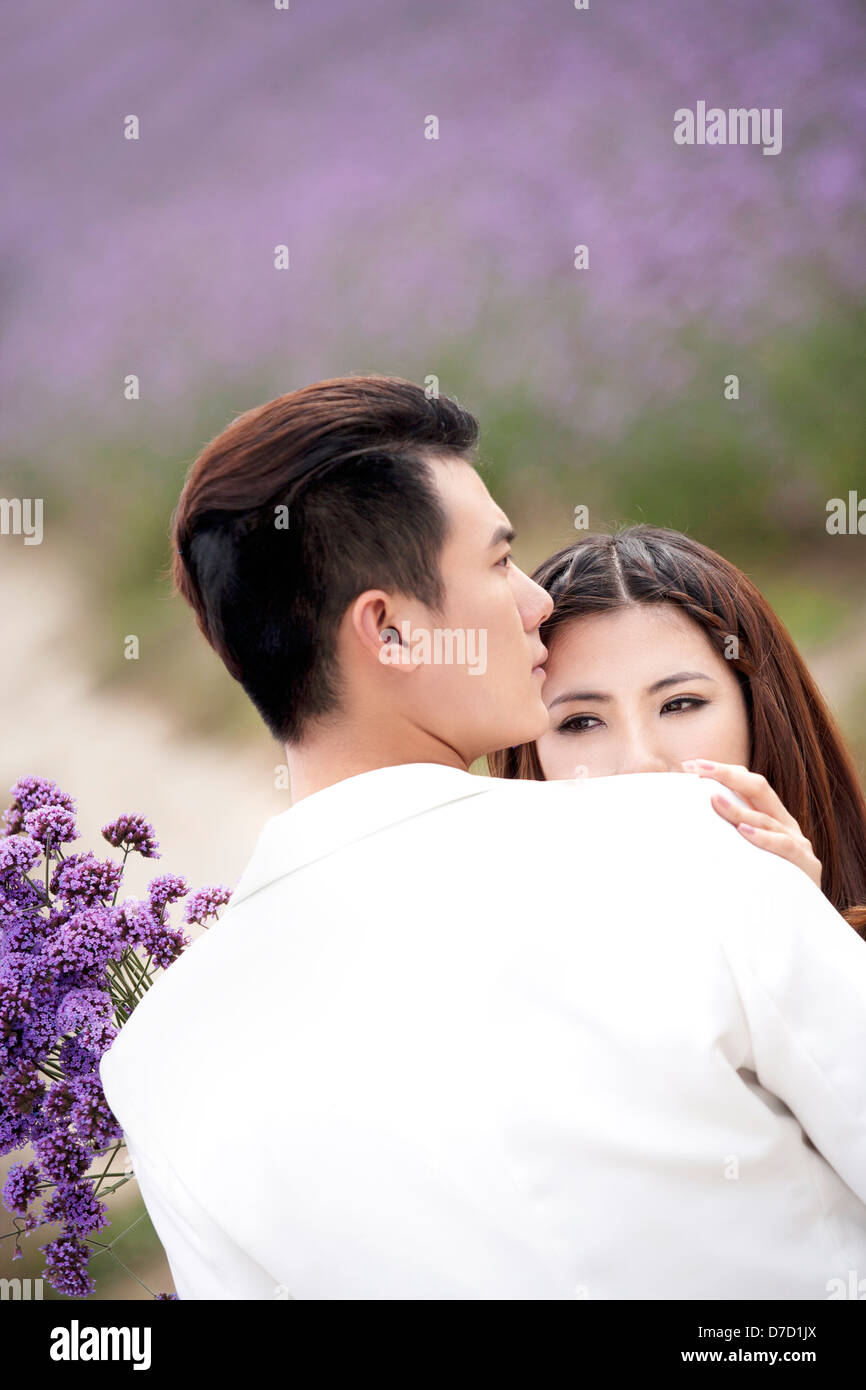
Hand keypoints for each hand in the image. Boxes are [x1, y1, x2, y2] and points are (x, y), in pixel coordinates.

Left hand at [681, 759, 822, 890]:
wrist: (796, 923)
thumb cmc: (762, 889)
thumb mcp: (740, 858)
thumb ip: (720, 840)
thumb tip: (676, 828)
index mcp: (769, 819)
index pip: (747, 784)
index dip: (721, 771)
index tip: (689, 765)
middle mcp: (785, 825)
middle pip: (758, 788)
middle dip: (727, 774)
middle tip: (697, 768)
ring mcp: (798, 843)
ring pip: (766, 818)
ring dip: (737, 809)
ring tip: (713, 800)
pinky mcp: (806, 865)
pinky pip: (784, 846)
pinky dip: (763, 838)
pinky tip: (744, 832)